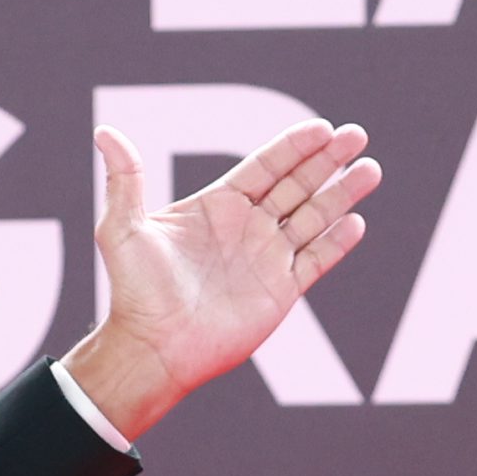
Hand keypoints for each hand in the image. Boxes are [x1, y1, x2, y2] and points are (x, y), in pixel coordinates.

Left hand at [55, 117, 379, 440]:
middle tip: (357, 136)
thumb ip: (125, 179)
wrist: (153, 347)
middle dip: (328, 160)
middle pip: (297, 184)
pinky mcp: (281, 292)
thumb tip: (105, 132)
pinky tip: (356, 222)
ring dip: (343, 194)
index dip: (294, 146)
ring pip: (313, 218)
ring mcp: (267, 259)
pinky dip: (336, 242)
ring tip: (371, 170)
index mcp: (218, 205)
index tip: (322, 128)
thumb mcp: (123, 229)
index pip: (265, 165)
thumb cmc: (134, 291)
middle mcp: (247, 228)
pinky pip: (316, 261)